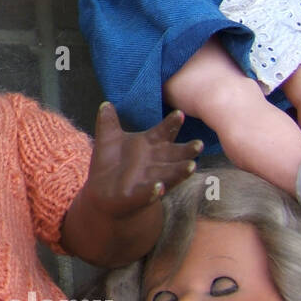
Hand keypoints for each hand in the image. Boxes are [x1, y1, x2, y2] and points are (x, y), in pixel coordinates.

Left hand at [83, 103, 200, 220]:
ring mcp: (149, 179)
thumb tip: (106, 103)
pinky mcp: (137, 197)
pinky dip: (154, 191)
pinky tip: (159, 188)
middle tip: (198, 144)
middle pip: (175, 154)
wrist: (101, 193)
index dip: (171, 123)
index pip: (163, 132)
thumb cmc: (111, 163)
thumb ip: (108, 122)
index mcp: (148, 145)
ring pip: (169, 174)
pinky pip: (148, 194)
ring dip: (180, 171)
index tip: (179, 113)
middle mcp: (154, 162)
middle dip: (186, 150)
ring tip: (191, 166)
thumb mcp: (108, 140)